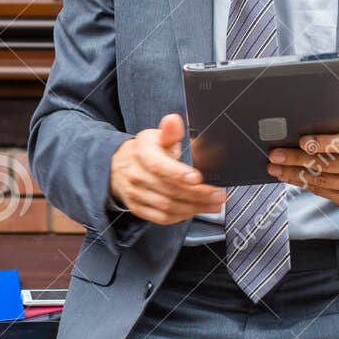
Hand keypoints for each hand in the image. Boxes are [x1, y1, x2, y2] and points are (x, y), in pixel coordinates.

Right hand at [109, 113, 226, 224]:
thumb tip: (173, 120)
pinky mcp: (138, 208)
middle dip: (198, 194)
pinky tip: (195, 211)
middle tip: (218, 195)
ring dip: (194, 208)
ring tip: (214, 205)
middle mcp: (136, 175)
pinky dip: (181, 217)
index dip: (179, 173)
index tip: (198, 178)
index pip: (159, 166)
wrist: (120, 166)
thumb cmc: (146, 151)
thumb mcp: (157, 137)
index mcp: (142, 153)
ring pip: (167, 206)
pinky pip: (161, 218)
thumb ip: (170, 131)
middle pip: (169, 189)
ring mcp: (135, 194)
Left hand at [267, 123, 338, 209]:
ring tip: (275, 167)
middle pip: (327, 165)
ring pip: (321, 181)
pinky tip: (289, 177)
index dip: (322, 143)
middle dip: (297, 159)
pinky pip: (322, 192)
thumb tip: (314, 118)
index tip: (301, 141)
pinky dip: (303, 183)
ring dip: (293, 174)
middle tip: (275, 155)